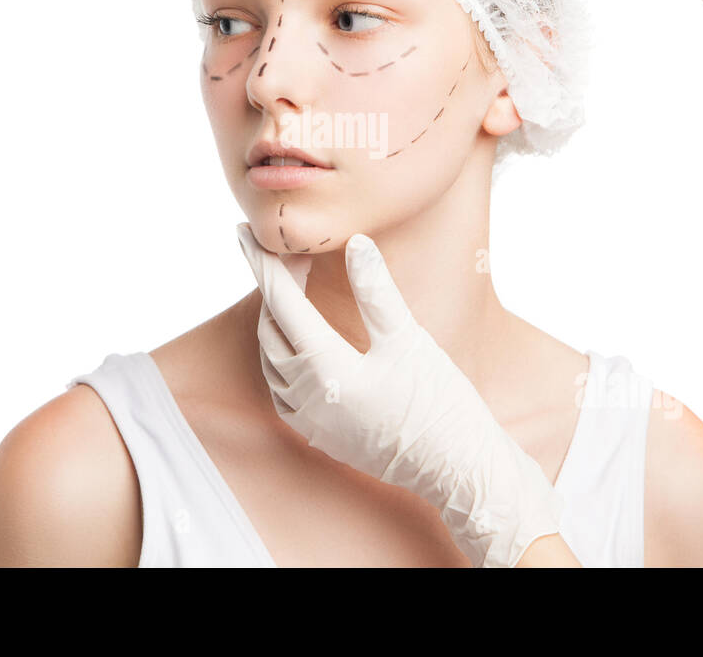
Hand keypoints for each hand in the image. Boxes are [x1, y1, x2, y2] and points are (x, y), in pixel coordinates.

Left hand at [234, 223, 564, 567]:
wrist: (457, 468)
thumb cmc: (438, 403)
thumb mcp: (408, 338)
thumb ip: (375, 289)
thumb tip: (356, 243)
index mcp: (326, 369)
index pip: (281, 302)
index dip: (263, 263)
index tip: (245, 233)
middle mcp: (306, 398)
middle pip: (271, 329)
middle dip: (273, 288)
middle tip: (290, 256)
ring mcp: (309, 421)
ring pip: (270, 361)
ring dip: (276, 322)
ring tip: (291, 289)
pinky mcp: (319, 435)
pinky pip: (281, 389)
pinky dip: (282, 357)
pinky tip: (299, 342)